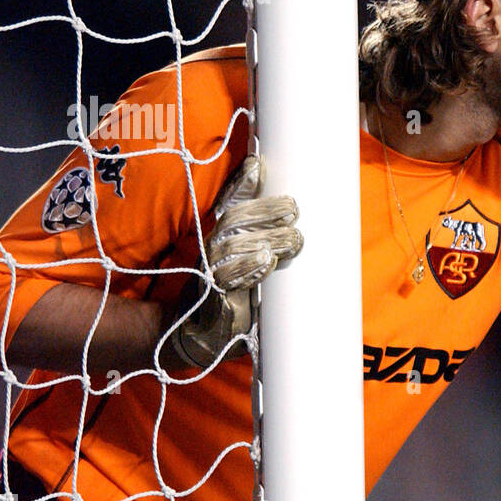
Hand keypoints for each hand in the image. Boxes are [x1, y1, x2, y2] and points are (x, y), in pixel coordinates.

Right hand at [167, 155, 302, 368]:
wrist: (200, 335)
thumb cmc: (232, 294)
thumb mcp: (251, 265)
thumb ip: (268, 243)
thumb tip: (299, 220)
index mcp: (223, 236)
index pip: (230, 203)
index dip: (242, 184)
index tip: (259, 165)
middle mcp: (213, 249)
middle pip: (236, 220)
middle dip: (265, 211)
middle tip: (294, 208)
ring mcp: (211, 272)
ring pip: (235, 246)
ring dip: (267, 239)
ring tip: (294, 238)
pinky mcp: (214, 297)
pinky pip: (228, 279)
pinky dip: (249, 268)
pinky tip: (266, 261)